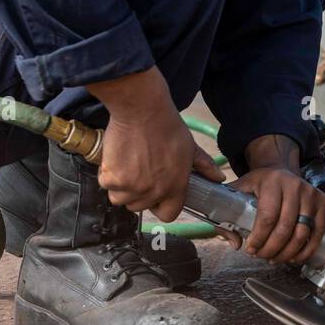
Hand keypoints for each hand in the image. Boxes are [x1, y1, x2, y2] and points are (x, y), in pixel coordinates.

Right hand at [87, 67, 224, 221]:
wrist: (142, 110)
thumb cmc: (167, 126)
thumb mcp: (191, 147)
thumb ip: (205, 166)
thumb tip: (219, 177)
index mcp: (176, 187)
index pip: (168, 214)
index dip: (160, 207)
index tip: (155, 195)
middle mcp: (154, 192)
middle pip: (138, 207)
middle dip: (136, 193)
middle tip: (138, 171)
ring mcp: (133, 187)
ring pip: (120, 198)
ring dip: (120, 185)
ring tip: (127, 164)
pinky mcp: (113, 179)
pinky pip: (106, 184)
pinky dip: (107, 173)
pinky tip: (117, 157)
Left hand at [232, 163, 324, 262]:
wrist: (280, 172)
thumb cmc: (258, 185)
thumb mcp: (239, 191)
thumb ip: (230, 215)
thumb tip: (235, 244)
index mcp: (272, 181)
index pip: (267, 216)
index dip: (259, 238)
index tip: (250, 249)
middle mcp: (294, 185)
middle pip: (285, 227)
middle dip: (271, 248)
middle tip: (261, 256)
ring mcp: (310, 194)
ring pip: (302, 233)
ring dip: (287, 253)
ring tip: (274, 258)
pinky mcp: (322, 202)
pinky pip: (318, 232)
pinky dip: (306, 250)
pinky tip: (293, 257)